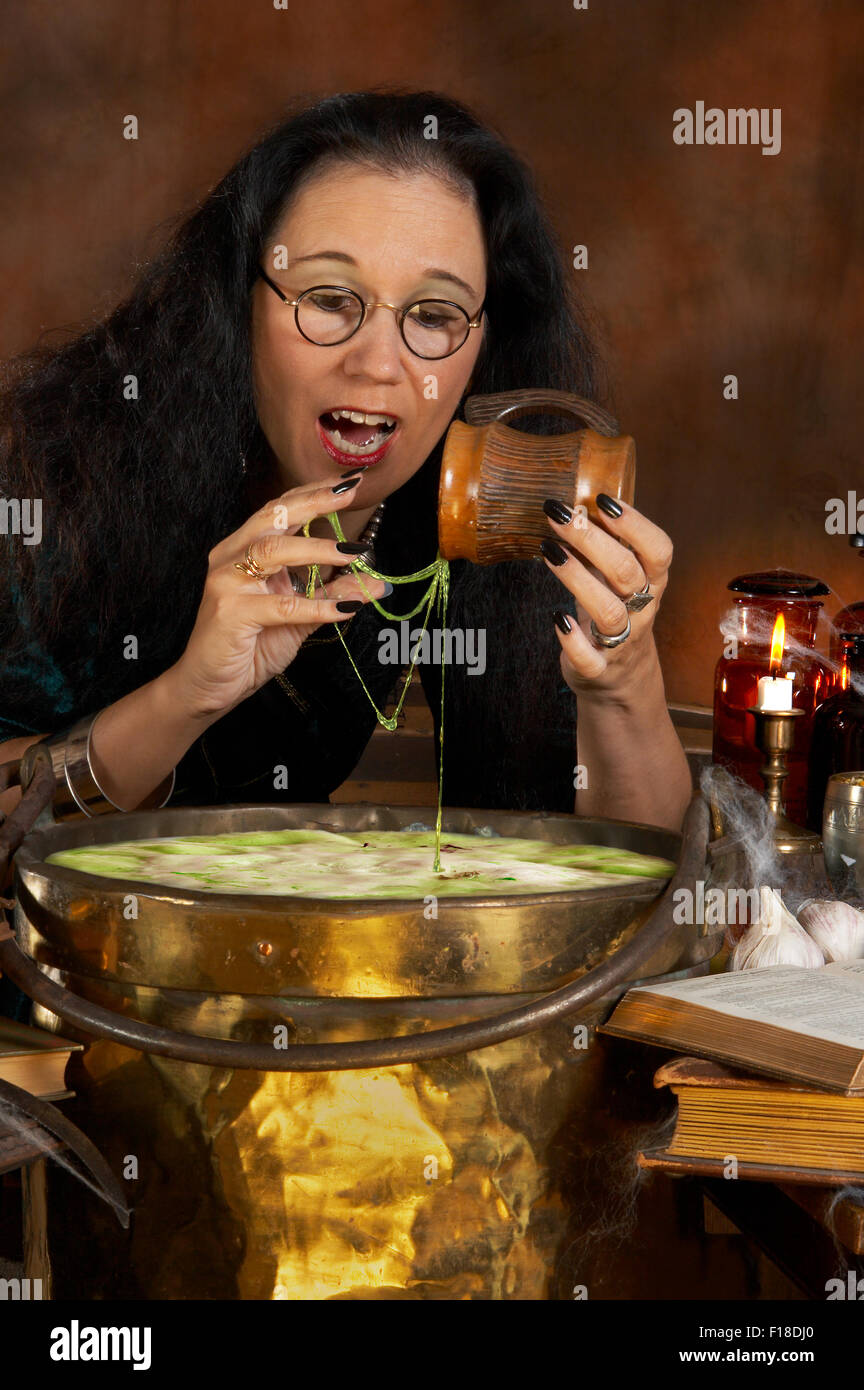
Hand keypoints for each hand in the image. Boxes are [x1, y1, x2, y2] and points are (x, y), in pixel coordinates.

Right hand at [167, 472, 388, 717]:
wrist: (208, 687)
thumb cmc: (249, 647)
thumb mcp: (299, 616)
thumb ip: (332, 595)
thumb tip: (377, 583)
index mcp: (244, 550)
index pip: (279, 510)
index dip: (313, 493)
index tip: (349, 482)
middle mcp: (231, 558)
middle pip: (272, 517)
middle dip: (313, 502)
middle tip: (349, 492)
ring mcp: (227, 583)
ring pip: (273, 552)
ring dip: (318, 550)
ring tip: (355, 553)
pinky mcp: (230, 613)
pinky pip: (280, 605)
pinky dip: (316, 606)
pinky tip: (345, 610)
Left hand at [540, 492, 672, 699]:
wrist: (620, 677)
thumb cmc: (616, 612)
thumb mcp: (619, 579)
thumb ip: (606, 547)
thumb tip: (575, 503)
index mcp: (652, 583)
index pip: (658, 550)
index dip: (635, 524)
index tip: (602, 500)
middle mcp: (642, 611)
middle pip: (627, 573)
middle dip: (592, 540)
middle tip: (559, 516)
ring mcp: (622, 642)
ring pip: (609, 612)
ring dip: (577, 579)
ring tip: (549, 551)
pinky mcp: (597, 668)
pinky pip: (589, 658)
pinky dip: (572, 639)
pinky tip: (556, 617)